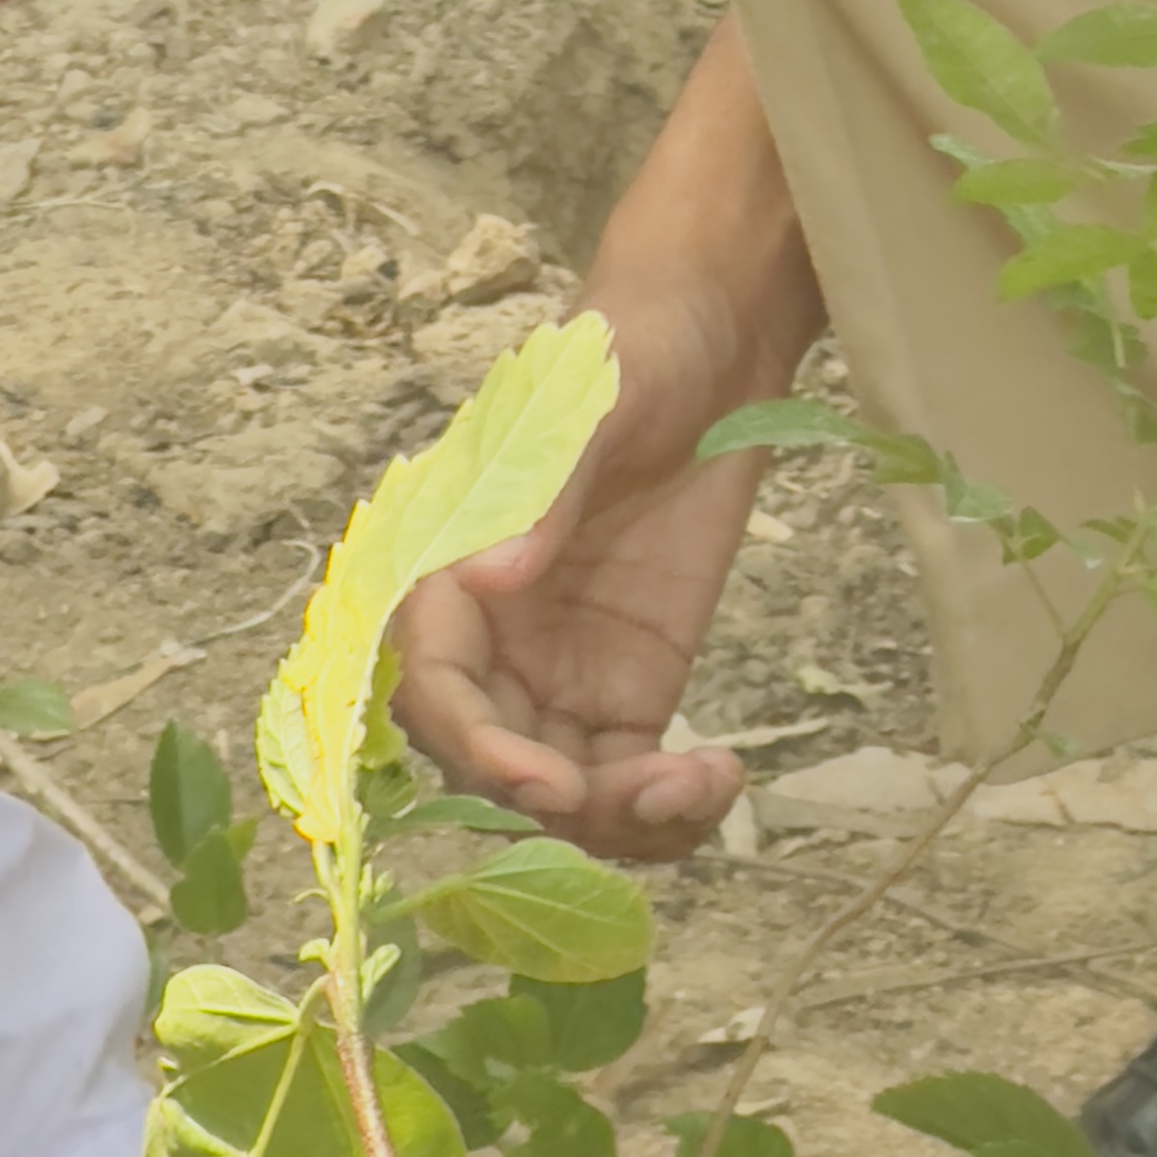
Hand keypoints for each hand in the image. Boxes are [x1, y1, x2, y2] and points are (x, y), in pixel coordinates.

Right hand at [394, 17, 824, 862]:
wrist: (715, 333)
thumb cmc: (635, 349)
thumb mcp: (594, 410)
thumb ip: (546, 501)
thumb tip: (489, 581)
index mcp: (455, 569)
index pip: (436, 688)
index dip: (479, 749)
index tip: (551, 781)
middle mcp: (496, 639)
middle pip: (493, 763)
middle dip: (559, 803)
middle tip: (652, 796)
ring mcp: (560, 674)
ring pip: (560, 794)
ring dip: (621, 822)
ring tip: (703, 790)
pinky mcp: (629, 691)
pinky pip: (625, 782)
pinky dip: (665, 809)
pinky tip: (721, 781)